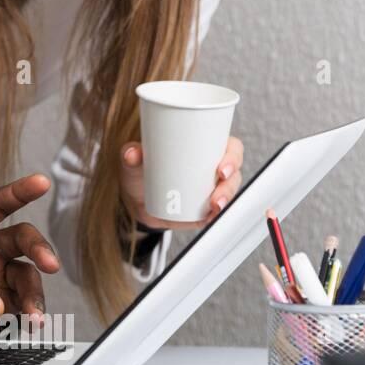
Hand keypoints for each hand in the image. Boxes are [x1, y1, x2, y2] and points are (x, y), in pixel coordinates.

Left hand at [0, 174, 60, 346]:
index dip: (19, 192)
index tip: (41, 182)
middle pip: (23, 241)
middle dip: (40, 249)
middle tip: (49, 264)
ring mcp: (0, 279)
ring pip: (28, 278)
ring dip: (35, 294)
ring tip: (34, 314)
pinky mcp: (2, 307)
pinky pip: (22, 309)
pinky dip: (30, 317)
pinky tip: (32, 323)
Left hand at [120, 136, 242, 229]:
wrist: (136, 200)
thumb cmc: (141, 173)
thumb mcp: (134, 162)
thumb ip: (131, 154)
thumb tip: (132, 153)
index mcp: (202, 149)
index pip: (228, 147)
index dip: (232, 155)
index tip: (222, 167)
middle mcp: (211, 168)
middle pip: (233, 171)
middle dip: (231, 181)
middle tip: (218, 187)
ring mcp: (211, 189)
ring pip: (229, 192)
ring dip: (226, 199)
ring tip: (214, 206)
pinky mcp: (205, 209)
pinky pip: (217, 212)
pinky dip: (217, 216)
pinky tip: (212, 217)